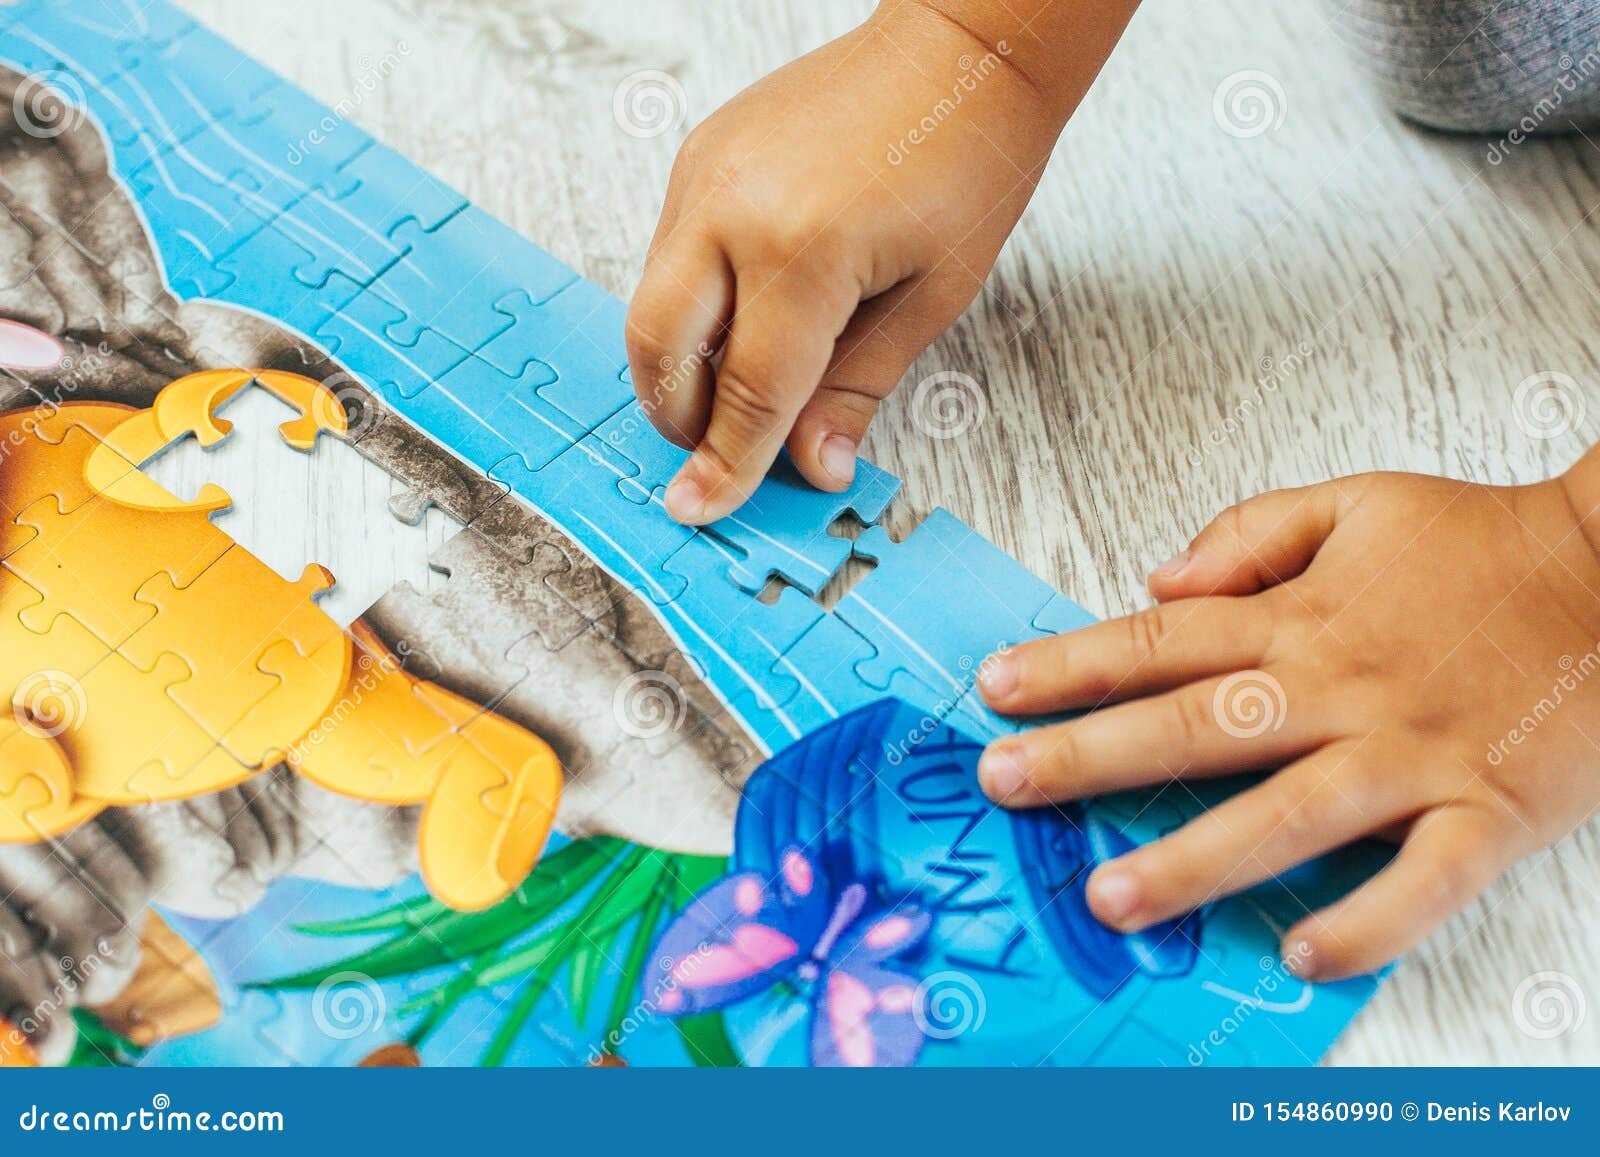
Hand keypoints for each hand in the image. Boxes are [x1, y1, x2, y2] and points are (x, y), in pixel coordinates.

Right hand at [627, 0, 1136, 523]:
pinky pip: (671, 257)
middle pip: (661, 348)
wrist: (960, 50)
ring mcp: (704, 173)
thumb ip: (855, 387)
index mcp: (803, 249)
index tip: (702, 507)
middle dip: (681, 417)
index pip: (748, 390)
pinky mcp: (699, 157)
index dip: (727, 461)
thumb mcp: (929, 298)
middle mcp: (731, 206)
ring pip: (653, 304)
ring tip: (745, 387)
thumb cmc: (965, 160)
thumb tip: (810, 465)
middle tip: (719, 452)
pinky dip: (694, 308)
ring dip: (684, 364)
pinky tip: (748, 319)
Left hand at [976, 457, 1599, 980]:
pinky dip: (1368, 919)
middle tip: (1003, 784)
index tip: (993, 688)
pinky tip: (1301, 953)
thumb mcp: (1355, 504)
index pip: (1161, 641)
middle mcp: (1340, 689)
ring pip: (1286, 813)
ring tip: (1111, 896)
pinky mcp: (1486, 810)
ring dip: (1195, 858)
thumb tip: (1159, 582)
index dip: (1071, 664)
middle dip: (1090, 756)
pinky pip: (1421, 879)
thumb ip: (1249, 535)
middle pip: (1195, 725)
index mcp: (1301, 619)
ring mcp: (1411, 755)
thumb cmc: (1481, 544)